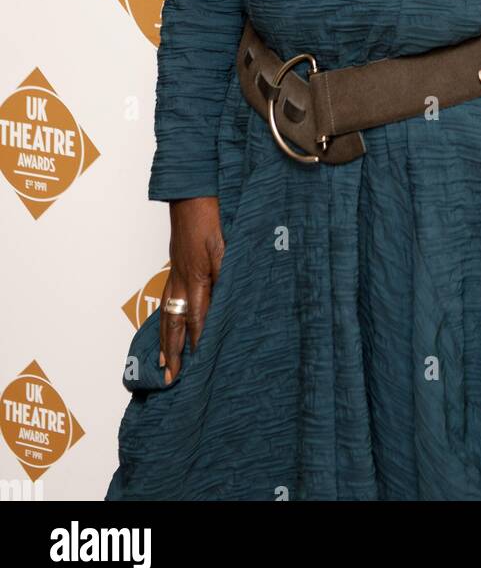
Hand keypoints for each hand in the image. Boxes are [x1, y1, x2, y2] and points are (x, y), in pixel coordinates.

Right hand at [158, 196, 224, 383]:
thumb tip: (231, 298)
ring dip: (164, 339)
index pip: (198, 317)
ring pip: (167, 312)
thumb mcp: (227, 242)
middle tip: (170, 376)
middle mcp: (182, 278)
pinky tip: (166, 324)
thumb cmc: (211, 213)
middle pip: (175, 322)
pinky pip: (167, 298)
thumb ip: (228, 271)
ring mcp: (176, 271)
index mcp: (197, 275)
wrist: (190, 191)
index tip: (199, 365)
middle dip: (173, 351)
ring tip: (162, 361)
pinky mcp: (175, 264)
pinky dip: (164, 317)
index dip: (198, 342)